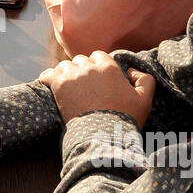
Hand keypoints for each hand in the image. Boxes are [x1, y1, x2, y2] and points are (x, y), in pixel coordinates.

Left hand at [36, 51, 154, 127]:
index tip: (97, 77)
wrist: (103, 136)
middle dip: (82, 69)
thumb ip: (145, 80)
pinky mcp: (58, 86)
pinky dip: (48, 78)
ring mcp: (72, 76)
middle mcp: (89, 67)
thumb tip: (132, 71)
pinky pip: (47, 75)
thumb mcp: (145, 99)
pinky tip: (49, 83)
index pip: (99, 56)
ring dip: (66, 73)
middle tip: (84, 84)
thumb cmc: (125, 118)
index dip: (98, 65)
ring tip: (69, 86)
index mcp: (108, 67)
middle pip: (81, 60)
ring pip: (64, 66)